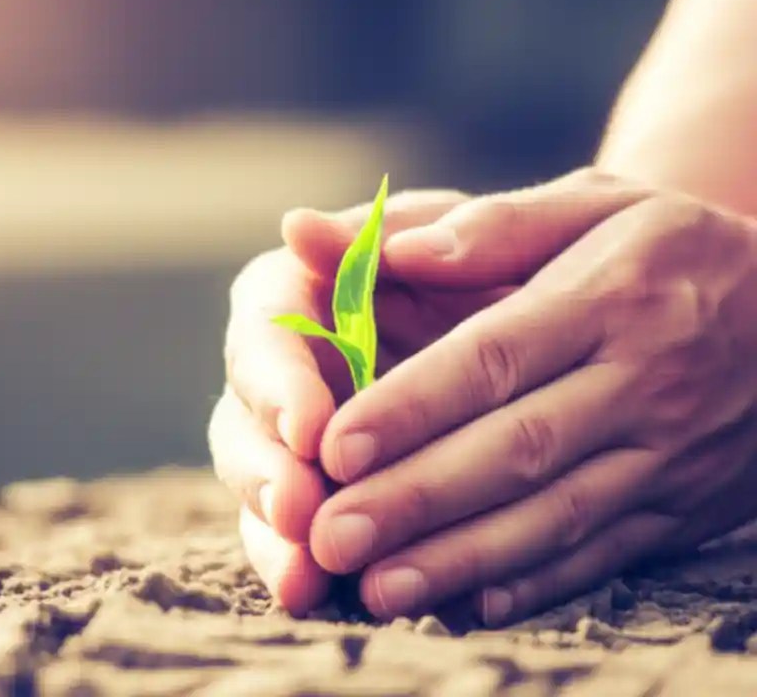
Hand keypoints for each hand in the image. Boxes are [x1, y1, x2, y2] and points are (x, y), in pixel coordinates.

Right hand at [209, 189, 517, 614]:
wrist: (575, 330)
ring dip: (273, 528)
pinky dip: (294, 563)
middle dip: (266, 468)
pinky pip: (290, 533)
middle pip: (244, 413)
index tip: (310, 426)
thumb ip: (403, 230)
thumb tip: (296, 225)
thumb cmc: (522, 269)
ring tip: (303, 572)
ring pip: (257, 481)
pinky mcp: (321, 492)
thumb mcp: (482, 236)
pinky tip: (312, 593)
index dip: (277, 379)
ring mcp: (298, 436)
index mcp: (309, 288)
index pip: (265, 323)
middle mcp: (290, 364)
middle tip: (301, 511)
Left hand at [307, 168, 756, 623]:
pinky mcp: (681, 508)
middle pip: (517, 449)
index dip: (412, 406)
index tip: (335, 445)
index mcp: (610, 296)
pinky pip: (605, 554)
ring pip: (555, 517)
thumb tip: (389, 249)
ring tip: (377, 588)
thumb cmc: (667, 250)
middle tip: (330, 535)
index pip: (495, 358)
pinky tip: (470, 604)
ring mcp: (668, 454)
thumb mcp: (600, 203)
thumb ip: (492, 226)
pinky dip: (537, 584)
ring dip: (461, 559)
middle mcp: (643, 382)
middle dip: (417, 499)